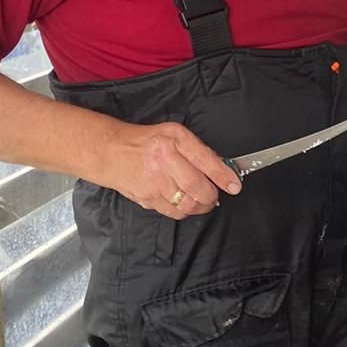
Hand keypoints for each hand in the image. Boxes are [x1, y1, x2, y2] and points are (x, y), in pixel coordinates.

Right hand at [100, 120, 241, 218]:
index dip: (222, 175)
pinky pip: (173, 212)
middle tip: (215, 195)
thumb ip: (197, 149)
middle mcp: (162, 162)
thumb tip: (221, 168)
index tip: (234, 185)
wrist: (112, 152)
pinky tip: (184, 201)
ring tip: (201, 200)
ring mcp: (154, 183)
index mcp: (172, 142)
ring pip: (186, 204)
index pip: (204, 160)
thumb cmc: (146, 141)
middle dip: (211, 195)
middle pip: (196, 187)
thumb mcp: (174, 133)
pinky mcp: (147, 199)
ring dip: (199, 206)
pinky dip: (184, 210)